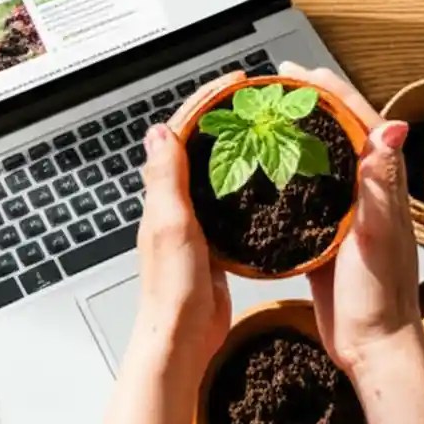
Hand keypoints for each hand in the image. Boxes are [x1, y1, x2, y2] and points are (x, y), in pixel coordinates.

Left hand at [131, 73, 242, 369]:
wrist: (182, 339)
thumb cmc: (174, 290)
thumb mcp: (171, 226)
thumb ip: (166, 179)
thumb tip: (160, 130)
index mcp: (162, 195)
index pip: (182, 131)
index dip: (208, 102)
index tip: (236, 84)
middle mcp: (173, 204)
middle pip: (197, 145)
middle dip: (223, 116)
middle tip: (255, 99)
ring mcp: (192, 223)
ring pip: (213, 170)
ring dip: (234, 144)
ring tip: (263, 127)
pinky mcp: (211, 243)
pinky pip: (226, 200)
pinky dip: (243, 181)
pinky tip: (263, 181)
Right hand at [278, 62, 422, 377]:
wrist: (373, 345)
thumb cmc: (380, 295)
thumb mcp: (378, 234)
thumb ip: (381, 183)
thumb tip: (392, 128)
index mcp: (382, 186)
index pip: (360, 121)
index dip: (331, 91)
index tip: (300, 73)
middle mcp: (366, 193)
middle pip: (338, 133)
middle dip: (310, 103)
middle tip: (276, 86)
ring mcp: (346, 214)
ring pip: (321, 160)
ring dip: (297, 134)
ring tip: (265, 116)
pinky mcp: (327, 236)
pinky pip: (307, 194)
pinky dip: (288, 174)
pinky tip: (264, 172)